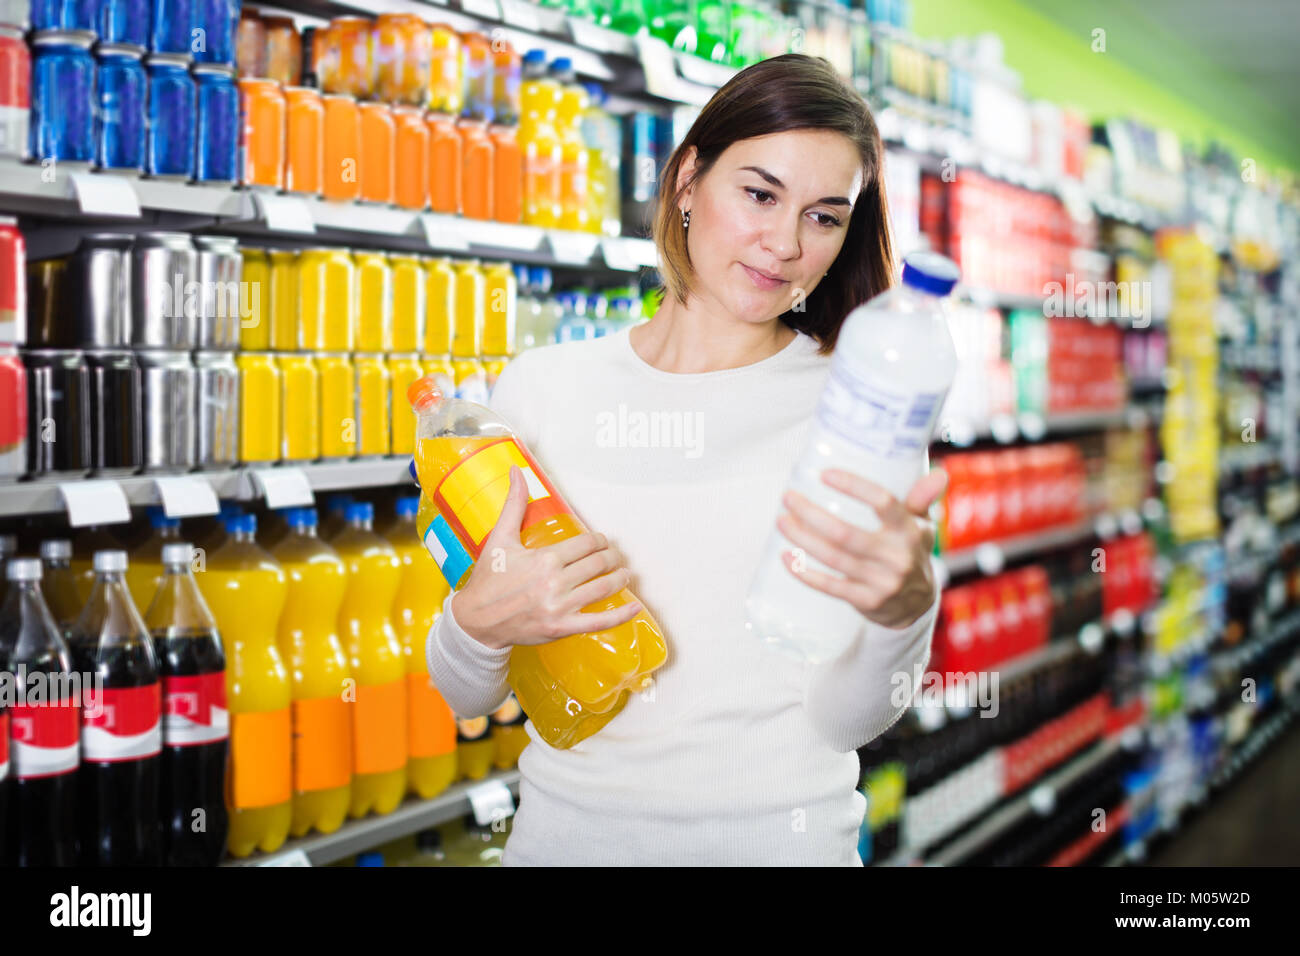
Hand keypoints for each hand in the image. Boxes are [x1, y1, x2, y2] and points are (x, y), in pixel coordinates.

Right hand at [451, 466, 642, 649]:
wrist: (476, 621)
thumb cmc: (488, 580)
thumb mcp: (500, 539)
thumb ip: (514, 504)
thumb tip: (516, 471)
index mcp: (544, 559)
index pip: (586, 544)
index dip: (599, 540)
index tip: (600, 541)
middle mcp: (555, 582)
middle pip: (598, 564)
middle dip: (611, 557)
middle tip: (613, 556)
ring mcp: (560, 607)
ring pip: (603, 588)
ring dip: (620, 578)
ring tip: (624, 574)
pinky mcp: (562, 628)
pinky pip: (599, 622)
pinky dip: (620, 615)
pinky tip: (634, 607)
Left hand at [776, 467, 947, 629]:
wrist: (917, 606)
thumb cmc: (911, 553)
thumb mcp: (921, 526)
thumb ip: (921, 499)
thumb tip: (939, 474)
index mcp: (909, 531)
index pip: (883, 503)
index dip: (854, 487)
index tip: (824, 475)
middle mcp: (896, 557)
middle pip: (845, 533)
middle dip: (811, 515)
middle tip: (788, 497)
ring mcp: (880, 582)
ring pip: (833, 558)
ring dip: (802, 539)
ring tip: (782, 521)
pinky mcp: (865, 601)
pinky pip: (829, 586)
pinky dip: (804, 572)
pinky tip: (786, 557)